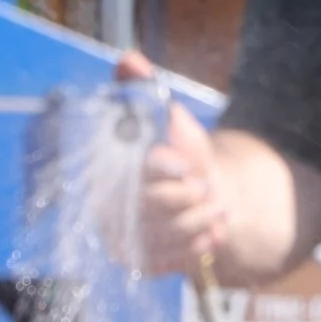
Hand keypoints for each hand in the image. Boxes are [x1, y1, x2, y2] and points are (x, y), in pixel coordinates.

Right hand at [110, 49, 227, 276]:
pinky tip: (210, 232)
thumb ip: (144, 89)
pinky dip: (201, 244)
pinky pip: (174, 258)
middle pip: (157, 203)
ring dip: (203, 220)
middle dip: (192, 196)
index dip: (168, 168)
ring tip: (217, 209)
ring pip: (171, 232)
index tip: (190, 167)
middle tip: (209, 190)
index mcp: (104, 166)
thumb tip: (128, 60)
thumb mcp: (165, 117)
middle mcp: (103, 204)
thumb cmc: (175, 154)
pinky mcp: (136, 261)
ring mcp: (119, 236)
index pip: (136, 169)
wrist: (193, 197)